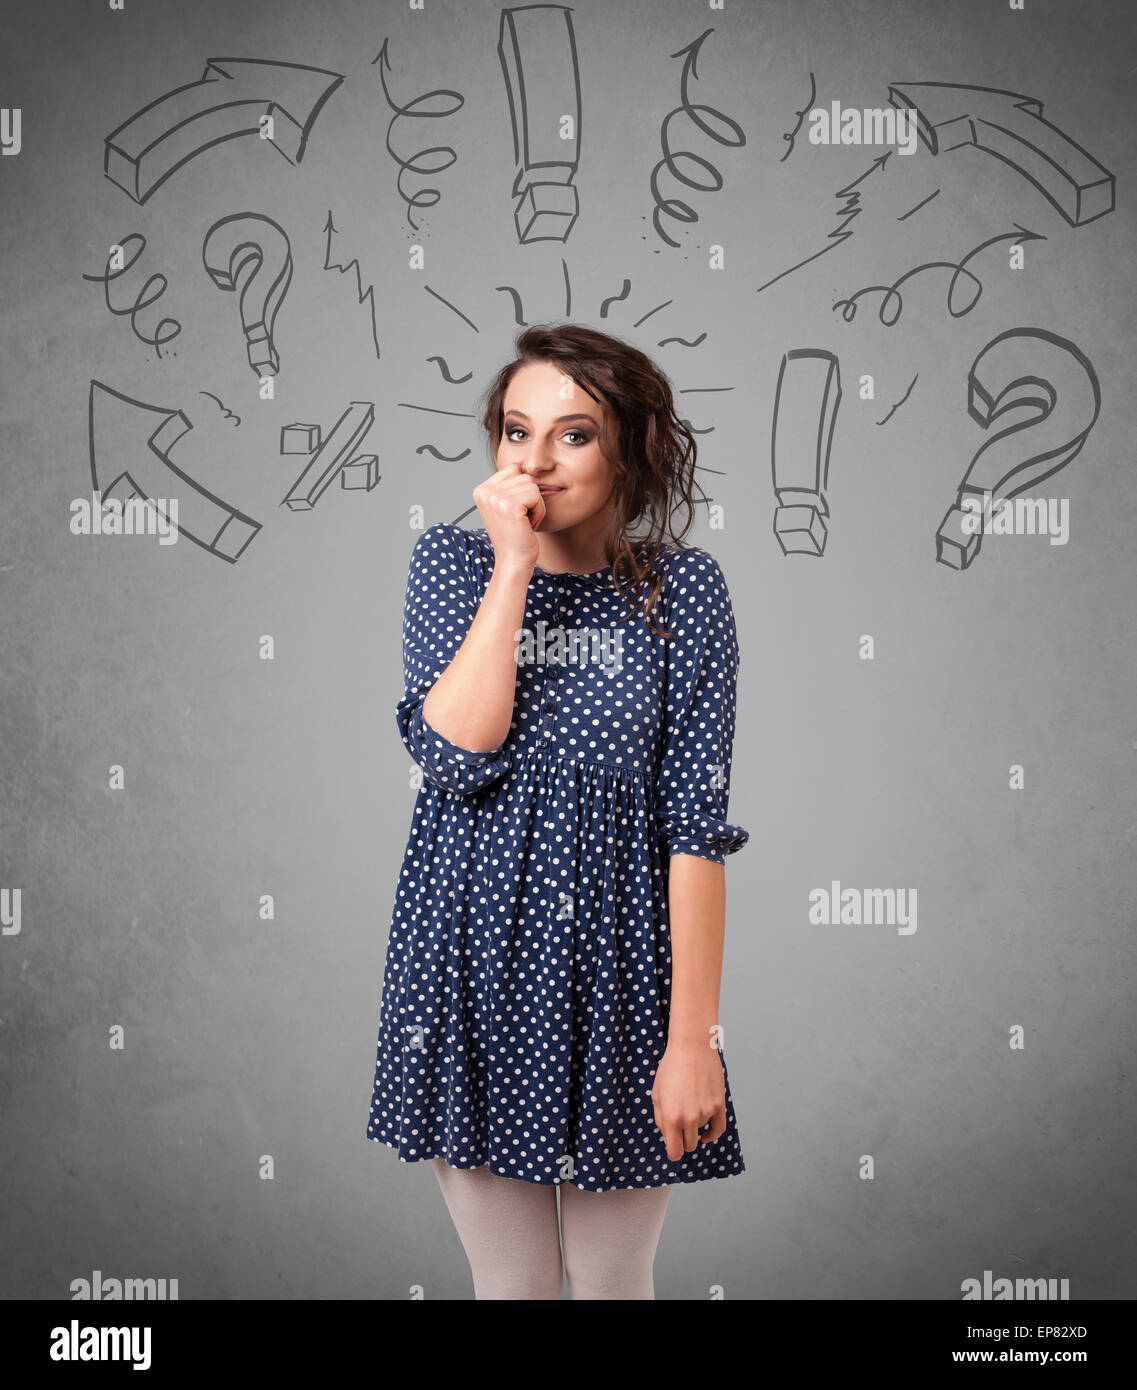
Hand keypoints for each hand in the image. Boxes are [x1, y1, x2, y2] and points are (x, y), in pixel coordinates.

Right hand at [472, 463, 546, 571]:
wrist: (513, 561)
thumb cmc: (515, 536)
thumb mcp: (505, 506)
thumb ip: (509, 486)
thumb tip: (524, 464)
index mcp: (481, 490)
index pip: (513, 469)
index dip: (521, 490)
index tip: (515, 512)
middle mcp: (484, 492)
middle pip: (523, 475)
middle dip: (530, 497)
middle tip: (520, 519)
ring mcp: (495, 498)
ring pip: (531, 484)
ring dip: (535, 505)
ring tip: (524, 522)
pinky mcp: (509, 505)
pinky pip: (536, 495)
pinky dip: (539, 511)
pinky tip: (528, 525)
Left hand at [651, 1036, 726, 1160]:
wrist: (691, 1047)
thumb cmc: (671, 1068)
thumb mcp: (657, 1094)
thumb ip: (661, 1119)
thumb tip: (669, 1136)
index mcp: (671, 1118)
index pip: (675, 1152)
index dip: (673, 1152)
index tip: (672, 1148)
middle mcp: (690, 1118)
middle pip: (689, 1146)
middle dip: (682, 1141)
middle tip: (678, 1128)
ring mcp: (706, 1113)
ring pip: (700, 1132)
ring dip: (694, 1125)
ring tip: (687, 1103)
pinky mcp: (719, 1105)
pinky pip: (719, 1129)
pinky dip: (712, 1135)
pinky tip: (706, 1135)